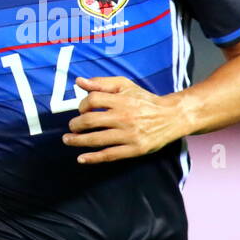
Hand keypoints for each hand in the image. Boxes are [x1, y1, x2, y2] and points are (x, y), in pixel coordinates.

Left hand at [62, 76, 187, 164]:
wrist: (171, 116)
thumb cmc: (145, 100)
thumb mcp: (126, 86)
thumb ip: (102, 83)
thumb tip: (79, 82)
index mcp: (122, 99)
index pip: (92, 100)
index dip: (82, 105)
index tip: (81, 110)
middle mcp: (124, 117)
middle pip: (90, 121)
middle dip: (75, 125)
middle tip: (71, 127)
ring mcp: (129, 134)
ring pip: (96, 139)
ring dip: (77, 141)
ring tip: (68, 140)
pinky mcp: (134, 149)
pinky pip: (109, 155)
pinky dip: (93, 158)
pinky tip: (81, 158)